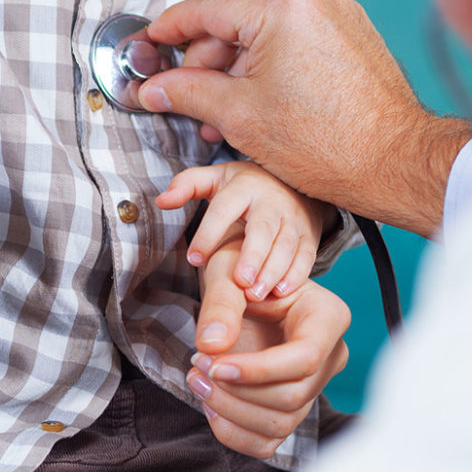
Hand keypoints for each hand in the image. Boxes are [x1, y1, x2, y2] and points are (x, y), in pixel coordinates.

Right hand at [140, 0, 471, 235]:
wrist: (395, 164)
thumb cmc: (329, 144)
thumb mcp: (239, 117)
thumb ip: (188, 92)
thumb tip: (155, 86)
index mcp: (283, 8)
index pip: (206, 8)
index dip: (170, 28)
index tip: (149, 41)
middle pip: (236, 22)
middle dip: (208, 64)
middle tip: (188, 102)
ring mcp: (337, 15)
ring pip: (265, 34)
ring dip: (238, 71)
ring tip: (226, 118)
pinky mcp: (352, 35)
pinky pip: (295, 42)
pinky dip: (271, 68)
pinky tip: (260, 106)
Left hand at [158, 161, 327, 300]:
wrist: (293, 182)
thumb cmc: (244, 186)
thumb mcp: (216, 178)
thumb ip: (187, 185)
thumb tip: (162, 201)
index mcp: (244, 187)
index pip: (224, 208)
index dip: (208, 233)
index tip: (193, 260)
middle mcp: (272, 201)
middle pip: (263, 229)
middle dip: (252, 256)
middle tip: (239, 282)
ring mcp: (294, 218)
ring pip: (286, 245)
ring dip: (273, 271)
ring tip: (255, 294)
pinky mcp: (309, 234)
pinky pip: (306, 255)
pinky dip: (296, 274)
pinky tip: (282, 292)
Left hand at [187, 243, 349, 458]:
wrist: (244, 286)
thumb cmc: (241, 272)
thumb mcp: (230, 272)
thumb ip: (221, 304)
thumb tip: (210, 344)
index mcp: (328, 316)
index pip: (304, 358)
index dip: (257, 369)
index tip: (212, 363)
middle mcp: (330, 356)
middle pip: (292, 395)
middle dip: (237, 390)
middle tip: (197, 366)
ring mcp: (313, 387)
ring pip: (280, 423)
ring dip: (230, 411)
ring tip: (197, 380)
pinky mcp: (291, 409)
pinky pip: (268, 441)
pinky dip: (233, 431)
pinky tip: (209, 404)